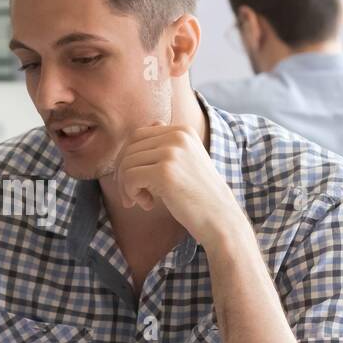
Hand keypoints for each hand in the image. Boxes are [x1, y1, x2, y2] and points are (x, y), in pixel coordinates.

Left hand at [115, 123, 238, 245]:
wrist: (220, 218)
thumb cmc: (199, 194)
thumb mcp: (186, 159)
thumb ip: (168, 142)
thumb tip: (150, 124)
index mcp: (182, 131)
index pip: (137, 136)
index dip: (128, 159)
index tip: (134, 181)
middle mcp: (177, 136)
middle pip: (129, 149)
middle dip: (123, 174)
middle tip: (132, 196)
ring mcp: (171, 153)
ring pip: (126, 164)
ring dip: (127, 187)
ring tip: (143, 201)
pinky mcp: (165, 172)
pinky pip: (129, 178)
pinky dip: (131, 194)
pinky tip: (147, 204)